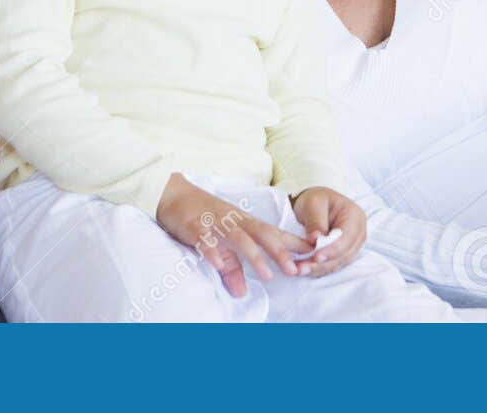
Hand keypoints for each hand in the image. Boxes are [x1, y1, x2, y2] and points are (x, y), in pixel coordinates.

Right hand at [155, 175, 313, 298]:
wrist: (172, 194)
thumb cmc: (201, 218)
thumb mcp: (220, 244)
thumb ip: (231, 268)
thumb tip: (241, 293)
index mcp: (244, 223)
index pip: (273, 233)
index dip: (293, 244)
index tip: (314, 254)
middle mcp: (234, 221)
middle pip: (262, 234)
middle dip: (280, 252)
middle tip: (295, 270)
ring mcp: (215, 222)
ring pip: (239, 238)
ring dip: (254, 256)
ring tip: (267, 274)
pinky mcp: (195, 226)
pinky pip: (205, 239)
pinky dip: (211, 250)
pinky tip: (216, 264)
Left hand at [291, 186, 366, 276]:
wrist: (314, 204)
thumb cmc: (316, 199)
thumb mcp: (314, 203)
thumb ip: (316, 220)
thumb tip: (315, 239)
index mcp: (355, 216)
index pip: (347, 238)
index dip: (332, 250)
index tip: (316, 257)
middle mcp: (358, 233)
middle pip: (344, 254)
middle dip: (323, 263)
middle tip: (303, 268)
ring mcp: (352, 245)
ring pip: (339, 263)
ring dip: (320, 269)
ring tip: (301, 270)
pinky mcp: (343, 254)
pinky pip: (333, 265)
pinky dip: (319, 269)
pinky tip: (305, 270)